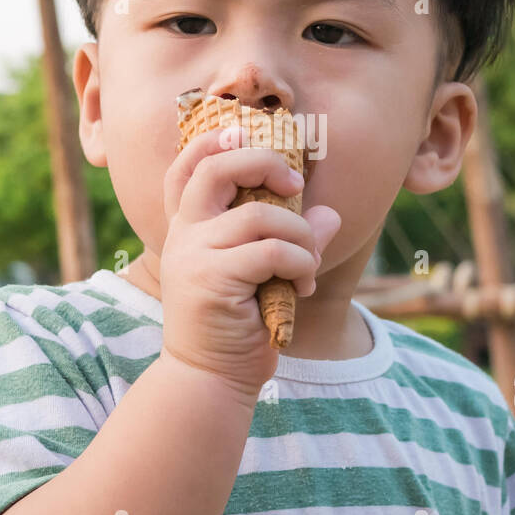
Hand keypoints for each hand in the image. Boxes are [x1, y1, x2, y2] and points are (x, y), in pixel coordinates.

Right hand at [158, 122, 341, 400]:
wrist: (210, 378)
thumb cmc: (238, 324)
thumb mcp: (262, 273)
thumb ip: (287, 238)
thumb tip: (329, 215)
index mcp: (188, 226)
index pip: (188, 166)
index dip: (215, 140)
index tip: (249, 136)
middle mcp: (184, 233)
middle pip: (216, 168)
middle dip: (263, 162)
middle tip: (294, 183)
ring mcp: (194, 254)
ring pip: (259, 214)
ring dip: (299, 236)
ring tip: (307, 264)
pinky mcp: (211, 279)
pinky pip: (271, 251)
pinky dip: (300, 263)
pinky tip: (303, 286)